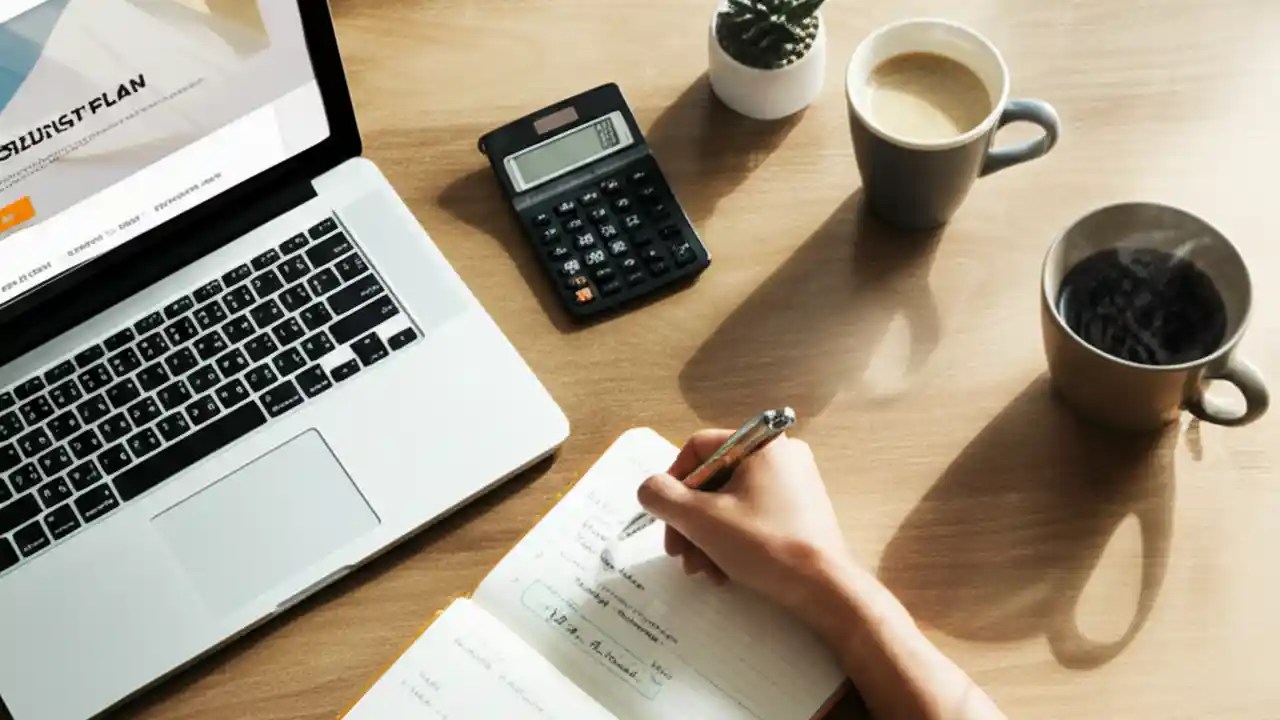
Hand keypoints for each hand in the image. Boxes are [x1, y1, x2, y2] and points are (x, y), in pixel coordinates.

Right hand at [636, 430, 856, 617]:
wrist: (826, 590)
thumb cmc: (765, 545)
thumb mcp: (702, 519)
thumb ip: (664, 498)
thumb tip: (648, 489)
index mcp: (761, 444)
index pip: (699, 447)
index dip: (673, 481)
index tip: (665, 516)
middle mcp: (781, 456)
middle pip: (714, 480)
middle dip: (690, 520)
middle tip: (678, 554)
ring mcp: (793, 485)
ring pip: (730, 503)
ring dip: (706, 537)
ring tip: (700, 570)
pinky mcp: (799, 513)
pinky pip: (752, 517)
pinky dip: (731, 542)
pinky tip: (722, 573)